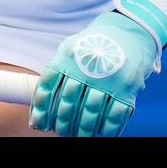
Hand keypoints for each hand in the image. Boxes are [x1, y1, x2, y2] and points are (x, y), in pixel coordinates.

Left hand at [29, 11, 159, 136]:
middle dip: (62, 121)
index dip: (42, 107)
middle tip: (60, 131)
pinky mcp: (128, 88)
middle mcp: (87, 67)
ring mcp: (108, 78)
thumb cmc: (92, 46)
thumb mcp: (71, 48)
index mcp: (69, 55)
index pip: (49, 85)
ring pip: (91, 112)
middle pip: (69, 101)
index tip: (39, 122)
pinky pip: (115, 115)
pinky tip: (99, 135)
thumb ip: (57, 71)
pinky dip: (107, 129)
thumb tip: (40, 103)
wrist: (128, 32)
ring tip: (76, 135)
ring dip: (82, 129)